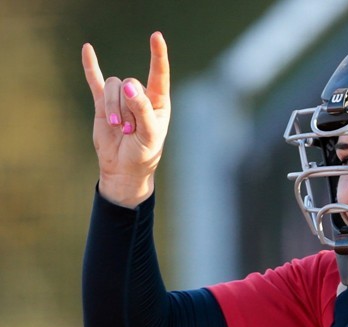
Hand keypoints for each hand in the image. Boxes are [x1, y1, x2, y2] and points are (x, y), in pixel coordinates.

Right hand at [82, 32, 170, 207]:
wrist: (124, 168)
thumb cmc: (143, 153)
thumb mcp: (149, 134)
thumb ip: (142, 109)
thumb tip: (129, 86)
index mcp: (158, 101)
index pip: (159, 74)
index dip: (158, 55)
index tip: (156, 37)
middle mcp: (141, 95)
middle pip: (129, 84)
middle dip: (127, 108)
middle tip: (130, 130)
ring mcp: (121, 98)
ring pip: (113, 87)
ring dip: (113, 108)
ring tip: (119, 128)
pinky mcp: (102, 103)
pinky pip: (95, 81)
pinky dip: (91, 66)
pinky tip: (87, 49)